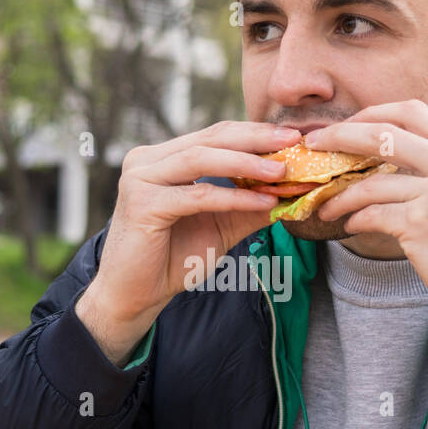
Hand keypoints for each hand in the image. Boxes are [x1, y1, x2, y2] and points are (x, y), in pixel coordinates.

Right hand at [77, 121, 301, 358]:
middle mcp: (147, 160)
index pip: (215, 135)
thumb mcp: (220, 226)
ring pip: (202, 159)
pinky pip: (199, 196)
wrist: (134, 295)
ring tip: (282, 171)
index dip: (253, 133)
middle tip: (292, 140)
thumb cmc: (171, 259)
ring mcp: (141, 179)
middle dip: (255, 138)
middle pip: (210, 138)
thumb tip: (290, 191)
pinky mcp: (143, 204)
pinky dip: (234, 198)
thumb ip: (248, 205)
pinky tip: (263, 203)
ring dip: (247, 164)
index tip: (291, 137)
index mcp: (163, 158)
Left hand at [309, 100, 427, 352]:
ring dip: (340, 194)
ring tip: (324, 205)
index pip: (411, 110)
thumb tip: (387, 149)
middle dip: (340, 135)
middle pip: (383, 133)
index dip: (370, 114)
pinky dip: (353, 219)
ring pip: (371, 182)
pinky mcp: (423, 225)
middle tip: (313, 144)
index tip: (345, 126)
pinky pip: (372, 214)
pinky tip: (348, 226)